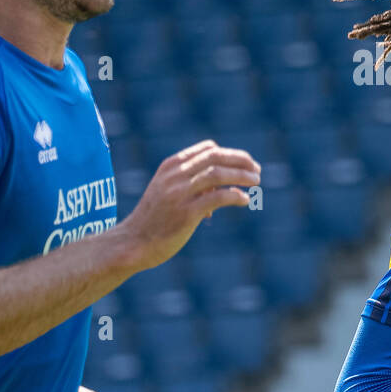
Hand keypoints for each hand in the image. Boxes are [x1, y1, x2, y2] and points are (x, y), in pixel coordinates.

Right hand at [117, 141, 260, 270]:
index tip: (245, 163)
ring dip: (242, 176)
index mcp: (170, 166)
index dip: (231, 154)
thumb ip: (191, 182)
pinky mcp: (186, 213)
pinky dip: (235, 196)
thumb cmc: (154, 218)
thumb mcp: (167, 190)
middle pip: (216, 157)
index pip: (207, 149)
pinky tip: (244, 201)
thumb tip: (222, 186)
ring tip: (256, 182)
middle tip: (257, 170)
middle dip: (241, 161)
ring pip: (218, 174)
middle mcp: (175, 175)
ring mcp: (179, 194)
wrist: (133, 242)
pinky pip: (218, 198)